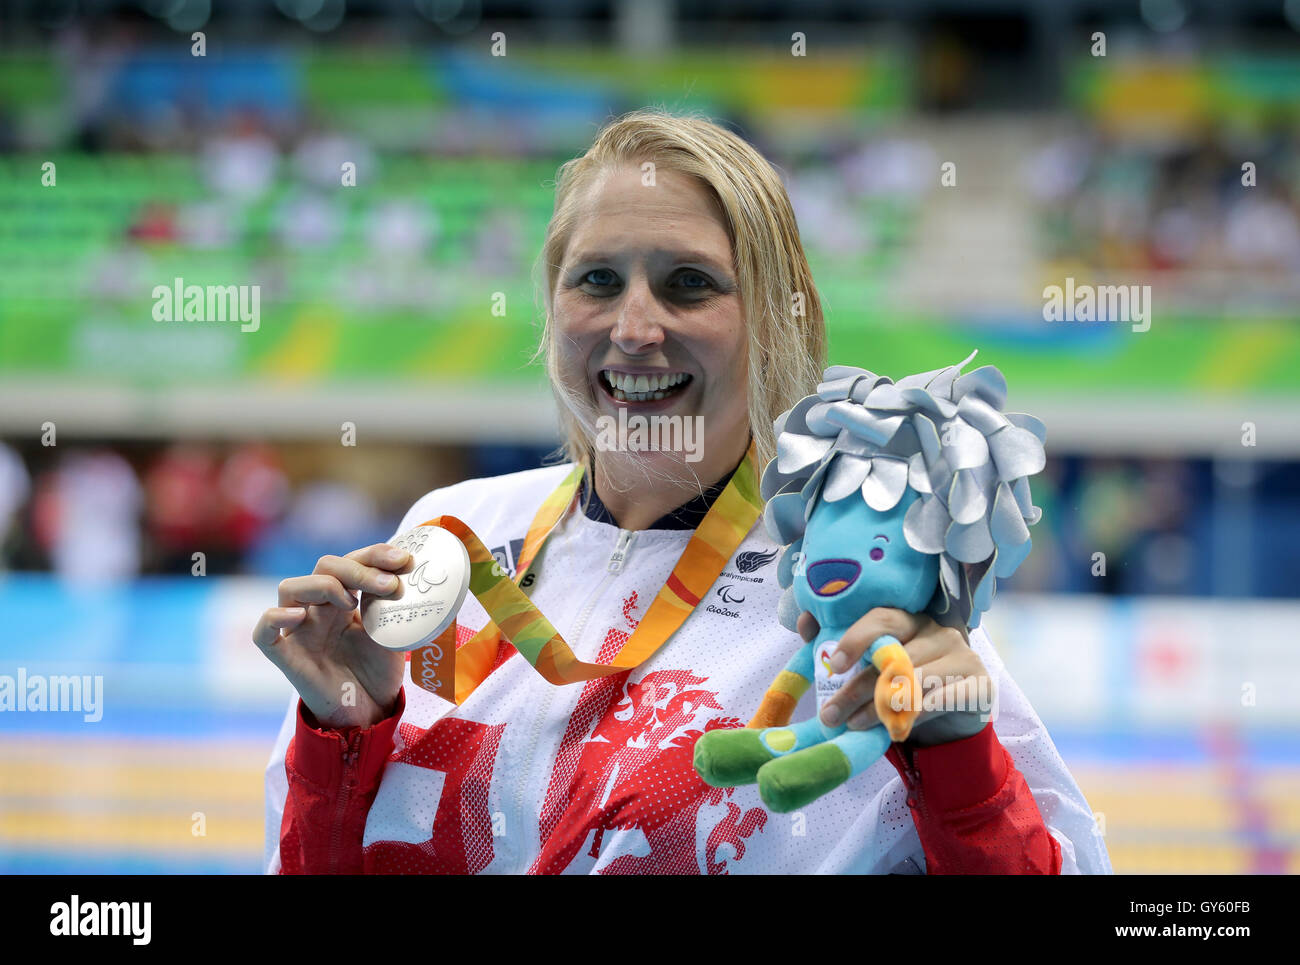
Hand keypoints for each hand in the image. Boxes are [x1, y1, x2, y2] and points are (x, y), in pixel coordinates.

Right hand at [253, 544, 410, 729]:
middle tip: (390, 585)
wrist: (371, 714)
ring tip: (352, 603)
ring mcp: (300, 631)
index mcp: (344, 598)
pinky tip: (299, 615)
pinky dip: (275, 618)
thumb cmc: (378, 671)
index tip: (404, 560)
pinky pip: (263, 633)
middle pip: (323, 567)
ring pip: (290, 588)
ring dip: (324, 585)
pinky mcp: (286, 657)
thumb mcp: (393, 631)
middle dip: (358, 568)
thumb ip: (392, 604)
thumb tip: (409, 571)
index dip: (374, 555)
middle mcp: (319, 609)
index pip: (351, 561)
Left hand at [803, 608, 993, 746]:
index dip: (856, 638)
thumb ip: (842, 647)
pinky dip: (911, 716)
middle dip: (856, 686)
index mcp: (911, 620)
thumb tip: (806, 622)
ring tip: (853, 725)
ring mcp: (964, 656)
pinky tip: (890, 730)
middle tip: (830, 713)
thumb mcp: (874, 670)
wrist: (952, 728)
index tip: (833, 664)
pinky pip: (940, 700)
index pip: (883, 617)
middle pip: (894, 654)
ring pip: (914, 680)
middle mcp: (940, 632)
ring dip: (877, 707)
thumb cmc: (906, 691)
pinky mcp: (980, 685)